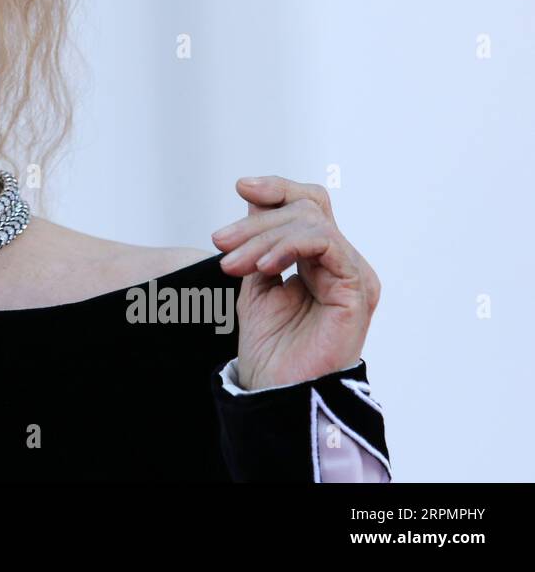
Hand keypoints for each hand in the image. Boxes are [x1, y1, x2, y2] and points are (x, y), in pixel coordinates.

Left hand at [211, 176, 380, 390]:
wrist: (277, 390)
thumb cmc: (269, 345)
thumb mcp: (256, 279)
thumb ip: (259, 241)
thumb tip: (253, 196)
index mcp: (323, 259)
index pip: (309, 204)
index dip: (278, 189)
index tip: (241, 187)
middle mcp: (343, 263)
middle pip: (306, 208)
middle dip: (256, 221)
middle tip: (219, 242)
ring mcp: (354, 275)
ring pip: (311, 223)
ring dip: (262, 238)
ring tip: (230, 264)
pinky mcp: (357, 289)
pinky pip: (325, 244)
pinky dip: (286, 247)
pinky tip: (260, 266)